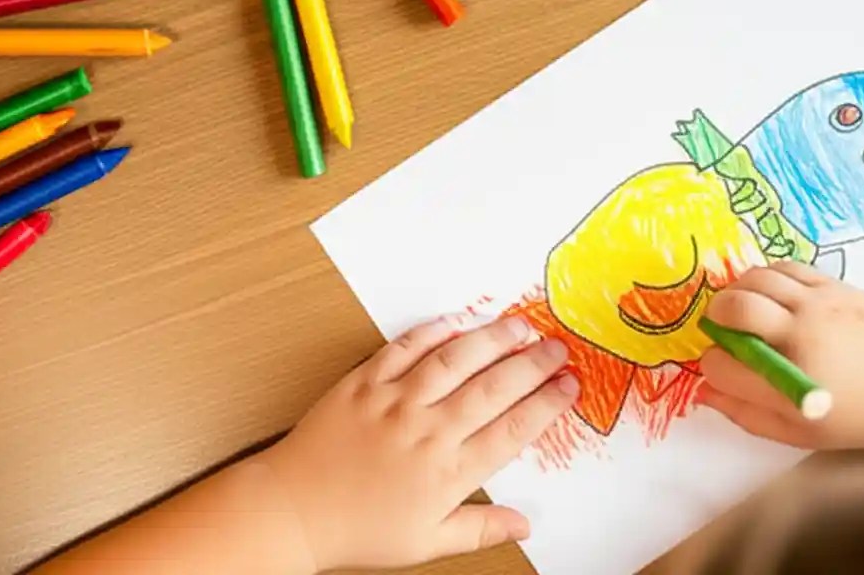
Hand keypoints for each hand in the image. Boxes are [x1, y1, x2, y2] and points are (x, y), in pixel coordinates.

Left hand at [256, 315, 577, 570]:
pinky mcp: (364, 383)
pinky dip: (432, 332)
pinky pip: (403, 349)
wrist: (294, 511)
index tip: (570, 385)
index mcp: (448, 473)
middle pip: (494, 389)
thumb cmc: (359, 530)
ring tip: (520, 326)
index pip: (512, 431)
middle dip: (533, 365)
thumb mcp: (426, 542)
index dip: (547, 404)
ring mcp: (395, 403)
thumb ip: (479, 529)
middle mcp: (427, 431)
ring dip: (491, 340)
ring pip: (455, 360)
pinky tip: (457, 321)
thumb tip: (525, 525)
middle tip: (559, 347)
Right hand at [698, 261, 863, 449]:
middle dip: (716, 318)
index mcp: (792, 384)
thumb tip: (704, 390)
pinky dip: (764, 278)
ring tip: (742, 311)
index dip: (713, 366)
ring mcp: (819, 305)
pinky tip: (769, 296)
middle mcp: (803, 338)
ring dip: (737, 293)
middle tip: (721, 329)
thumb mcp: (800, 434)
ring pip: (755, 280)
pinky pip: (782, 268)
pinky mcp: (833, 284)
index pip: (722, 365)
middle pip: (734, 309)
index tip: (724, 369)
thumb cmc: (861, 416)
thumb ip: (747, 414)